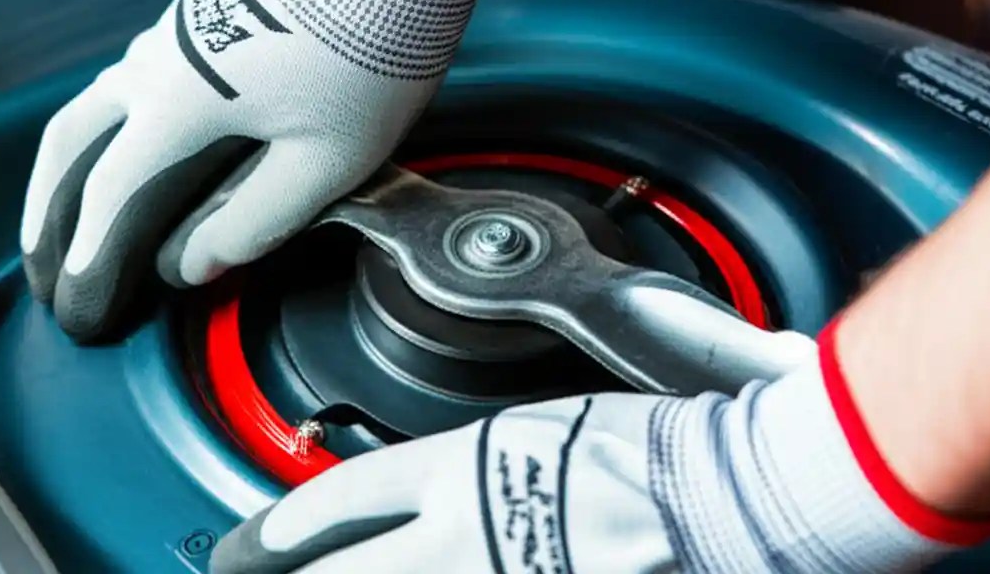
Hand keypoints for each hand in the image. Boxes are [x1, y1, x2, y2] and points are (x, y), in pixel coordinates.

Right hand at [20, 0, 535, 339]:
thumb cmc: (365, 57)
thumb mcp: (323, 163)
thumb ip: (253, 223)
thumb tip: (191, 266)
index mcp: (177, 105)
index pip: (109, 194)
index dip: (87, 259)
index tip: (77, 306)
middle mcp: (155, 65)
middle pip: (69, 143)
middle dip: (46, 213)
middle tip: (43, 269)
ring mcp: (171, 33)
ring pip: (92, 105)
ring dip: (69, 167)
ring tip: (65, 218)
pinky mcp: (196, 17)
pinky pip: (127, 81)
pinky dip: (106, 130)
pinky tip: (125, 149)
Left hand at [213, 339, 981, 573]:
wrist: (747, 488)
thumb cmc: (664, 443)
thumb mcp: (550, 428)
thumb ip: (482, 467)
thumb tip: (434, 499)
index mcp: (468, 466)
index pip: (342, 500)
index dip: (280, 530)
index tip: (242, 546)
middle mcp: (468, 532)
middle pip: (346, 570)